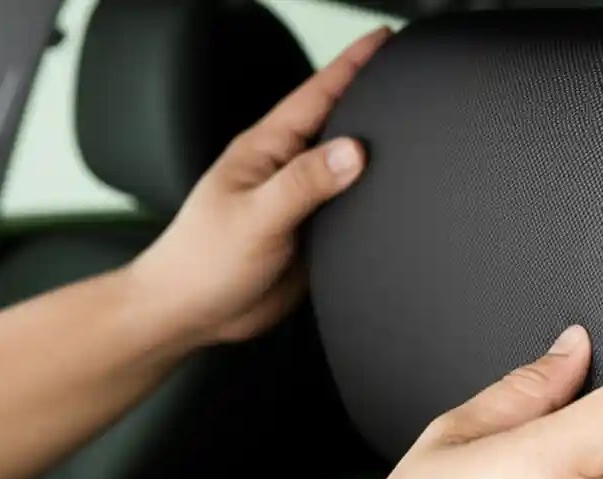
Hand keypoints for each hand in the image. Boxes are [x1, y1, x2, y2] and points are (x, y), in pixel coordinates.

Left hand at [126, 28, 392, 347]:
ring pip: (349, 171)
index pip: (318, 95)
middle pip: (339, 125)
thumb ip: (305, 183)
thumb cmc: (203, 261)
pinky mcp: (312, 237)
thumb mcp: (256, 217)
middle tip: (406, 73)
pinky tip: (393, 197)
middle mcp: (287, 170)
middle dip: (372, 98)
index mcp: (267, 150)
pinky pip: (350, 211)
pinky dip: (373, 201)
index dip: (353, 65)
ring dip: (377, 153)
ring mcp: (301, 204)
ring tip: (411, 128)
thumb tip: (355, 150)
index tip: (383, 39)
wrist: (191, 313)